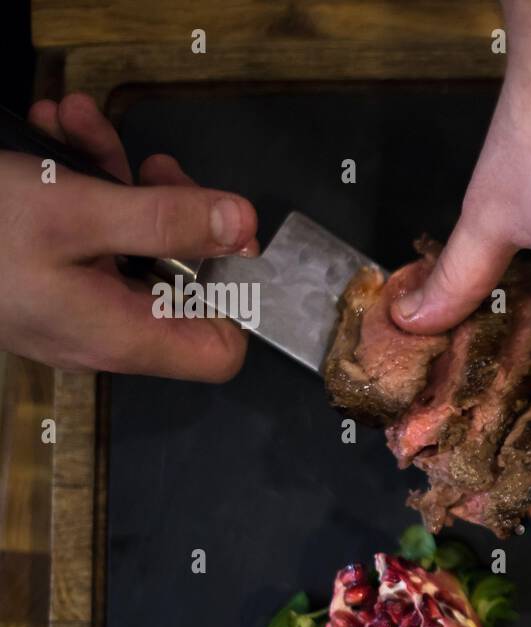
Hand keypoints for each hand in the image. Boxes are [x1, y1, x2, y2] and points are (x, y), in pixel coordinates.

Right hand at [0, 93, 258, 380]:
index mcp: (121, 332)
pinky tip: (53, 132)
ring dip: (112, 176)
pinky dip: (74, 178)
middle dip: (171, 213)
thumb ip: (165, 221)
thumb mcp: (76, 212)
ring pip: (125, 242)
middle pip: (178, 281)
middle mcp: (102, 326)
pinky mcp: (41, 273)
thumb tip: (243, 224)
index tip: (229, 241)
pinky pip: (80, 232)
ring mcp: (70, 300)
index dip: (236, 299)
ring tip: (79, 126)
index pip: (218, 351)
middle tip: (157, 169)